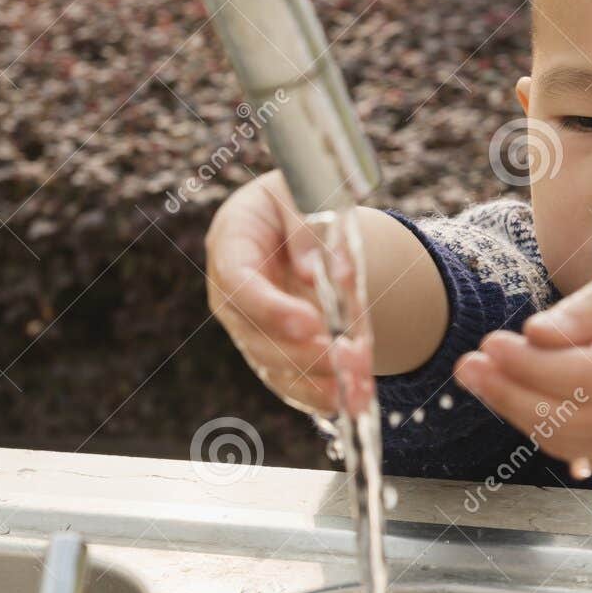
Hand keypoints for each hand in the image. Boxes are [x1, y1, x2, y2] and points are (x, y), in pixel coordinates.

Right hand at [206, 171, 353, 415]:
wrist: (298, 220)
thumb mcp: (302, 190)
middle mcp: (232, 294)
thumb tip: (315, 272)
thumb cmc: (297, 198)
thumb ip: (307, 226)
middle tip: (348, 359)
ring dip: (319, 383)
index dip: (272, 309)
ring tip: (359, 390)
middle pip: (256, 336)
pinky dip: (322, 395)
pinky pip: (291, 381)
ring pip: (275, 366)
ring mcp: (250, 328)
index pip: (238, 283)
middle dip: (305, 354)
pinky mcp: (273, 351)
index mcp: (232, 245)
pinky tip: (353, 402)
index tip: (311, 323)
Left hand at [450, 242, 591, 474]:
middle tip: (467, 367)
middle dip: (512, 397)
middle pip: (579, 418)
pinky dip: (554, 433)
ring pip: (583, 443)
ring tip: (483, 381)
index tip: (488, 344)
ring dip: (523, 417)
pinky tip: (520, 402)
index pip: (588, 376)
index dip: (529, 368)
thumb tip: (534, 335)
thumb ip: (591, 307)